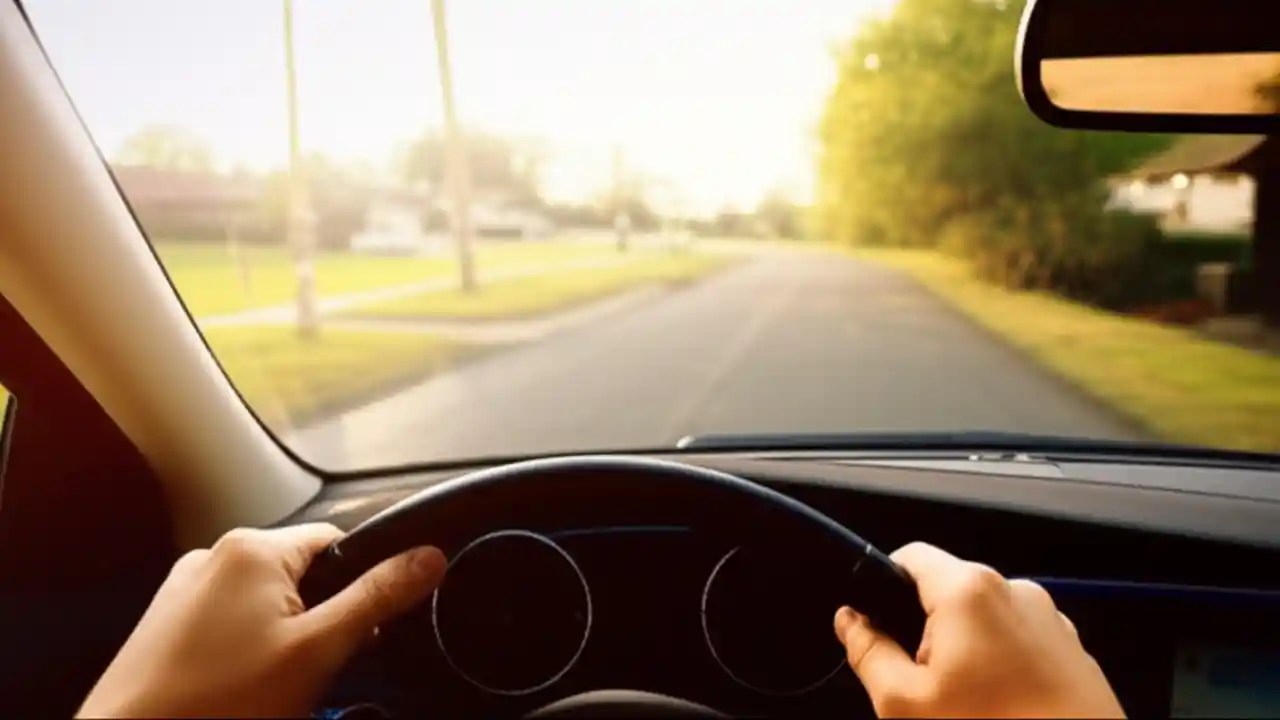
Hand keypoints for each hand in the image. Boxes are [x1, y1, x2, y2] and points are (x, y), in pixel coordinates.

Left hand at [78, 523, 446, 718]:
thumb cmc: (221, 703)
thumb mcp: (317, 651)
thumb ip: (376, 599)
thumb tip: (428, 557)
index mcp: (254, 548)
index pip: (339, 542)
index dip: (362, 585)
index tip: (364, 630)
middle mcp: (214, 555)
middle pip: (301, 574)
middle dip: (321, 619)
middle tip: (319, 669)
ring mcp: (184, 589)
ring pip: (265, 602)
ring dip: (285, 637)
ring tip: (277, 685)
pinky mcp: (165, 624)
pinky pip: (229, 622)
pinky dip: (247, 648)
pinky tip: (244, 688)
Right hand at [834, 542, 1122, 718]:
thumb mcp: (906, 704)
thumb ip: (869, 653)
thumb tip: (851, 622)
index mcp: (969, 592)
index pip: (909, 557)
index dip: (883, 587)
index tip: (878, 628)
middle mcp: (1015, 592)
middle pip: (947, 592)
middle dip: (926, 633)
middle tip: (925, 687)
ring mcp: (1050, 620)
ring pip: (983, 621)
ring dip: (966, 652)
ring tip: (969, 705)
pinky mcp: (1072, 650)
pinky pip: (1018, 642)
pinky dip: (1001, 667)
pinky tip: (1000, 709)